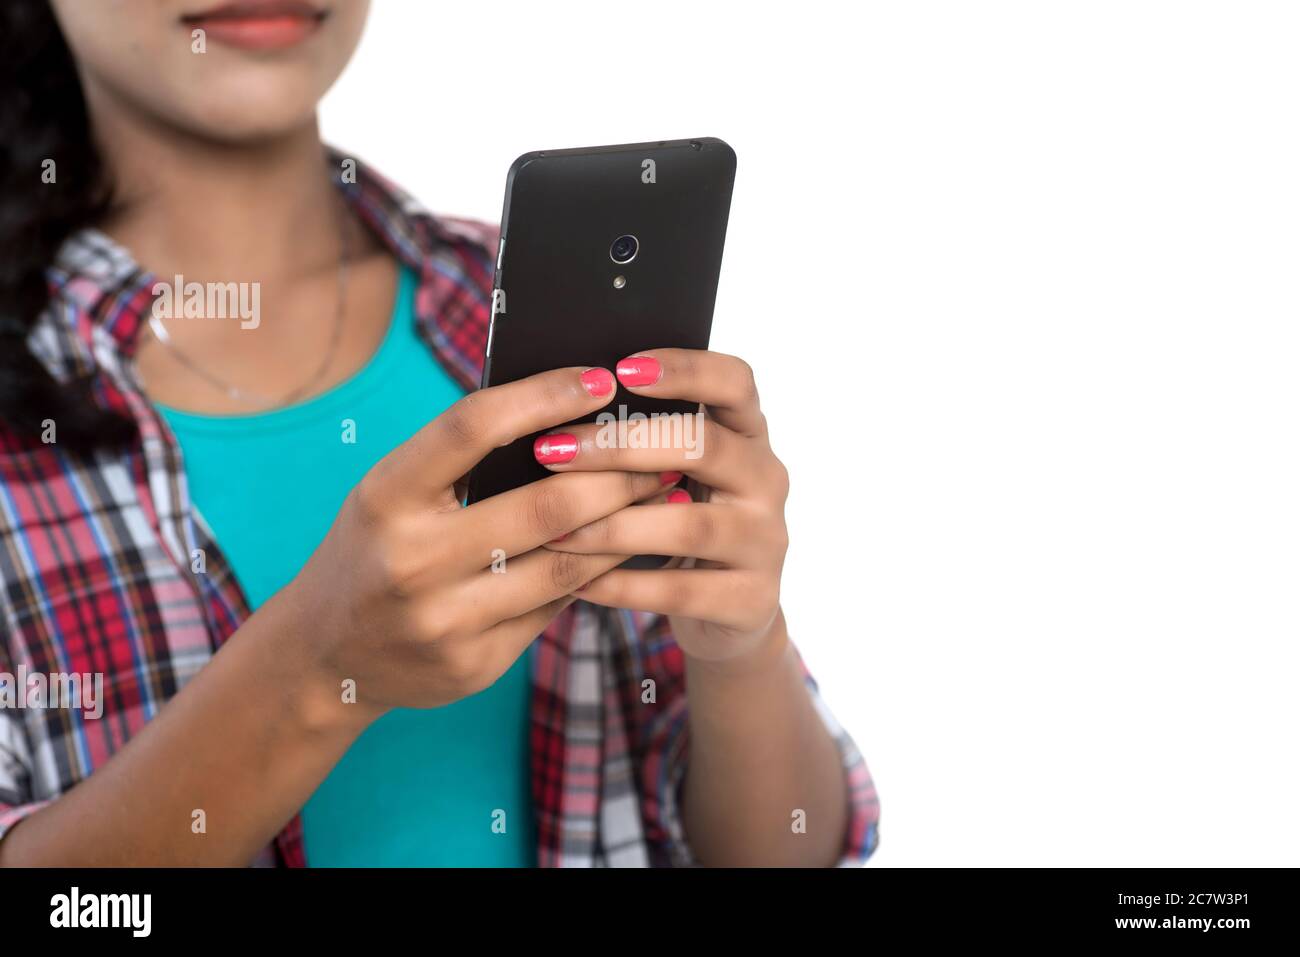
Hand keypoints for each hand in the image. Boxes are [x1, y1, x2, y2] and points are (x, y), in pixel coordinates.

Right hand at [285, 366, 676, 719]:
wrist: (327, 657)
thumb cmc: (374, 548)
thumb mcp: (393, 493)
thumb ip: (460, 460)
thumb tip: (565, 411)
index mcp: (386, 497)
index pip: (472, 427)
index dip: (542, 396)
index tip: (600, 378)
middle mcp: (413, 560)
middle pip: (545, 506)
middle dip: (618, 474)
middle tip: (662, 448)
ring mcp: (446, 621)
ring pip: (567, 563)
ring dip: (626, 524)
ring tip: (663, 492)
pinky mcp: (476, 665)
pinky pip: (556, 607)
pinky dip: (598, 571)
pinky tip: (628, 546)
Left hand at [539, 349, 789, 665]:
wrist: (729, 614)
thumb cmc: (681, 524)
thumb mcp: (675, 475)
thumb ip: (642, 442)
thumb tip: (557, 408)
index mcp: (749, 434)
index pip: (735, 382)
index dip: (685, 368)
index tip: (621, 369)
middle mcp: (767, 480)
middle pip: (704, 446)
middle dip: (621, 446)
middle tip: (553, 451)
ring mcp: (766, 541)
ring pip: (689, 525)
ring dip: (613, 526)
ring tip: (555, 530)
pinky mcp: (753, 599)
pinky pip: (680, 590)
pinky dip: (623, 585)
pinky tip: (578, 581)